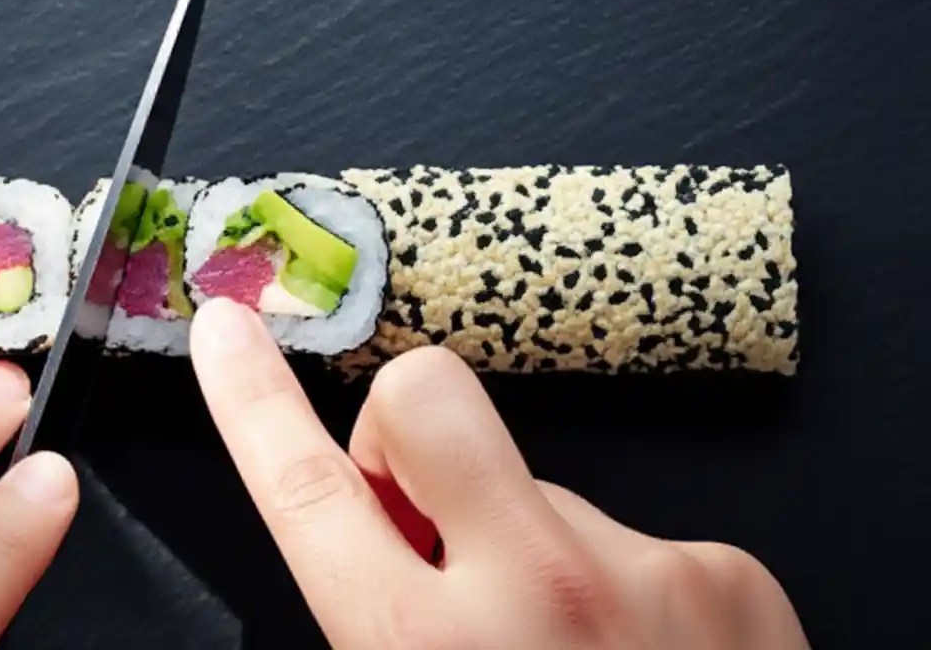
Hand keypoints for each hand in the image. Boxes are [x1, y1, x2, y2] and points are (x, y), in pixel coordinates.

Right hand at [189, 298, 809, 648]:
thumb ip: (383, 622)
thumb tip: (383, 542)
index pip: (306, 488)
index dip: (251, 399)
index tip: (228, 331)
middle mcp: (537, 594)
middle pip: (425, 398)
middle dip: (408, 432)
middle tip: (432, 517)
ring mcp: (643, 571)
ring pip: (536, 492)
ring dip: (533, 557)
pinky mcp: (722, 572)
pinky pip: (627, 543)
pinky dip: (621, 594)